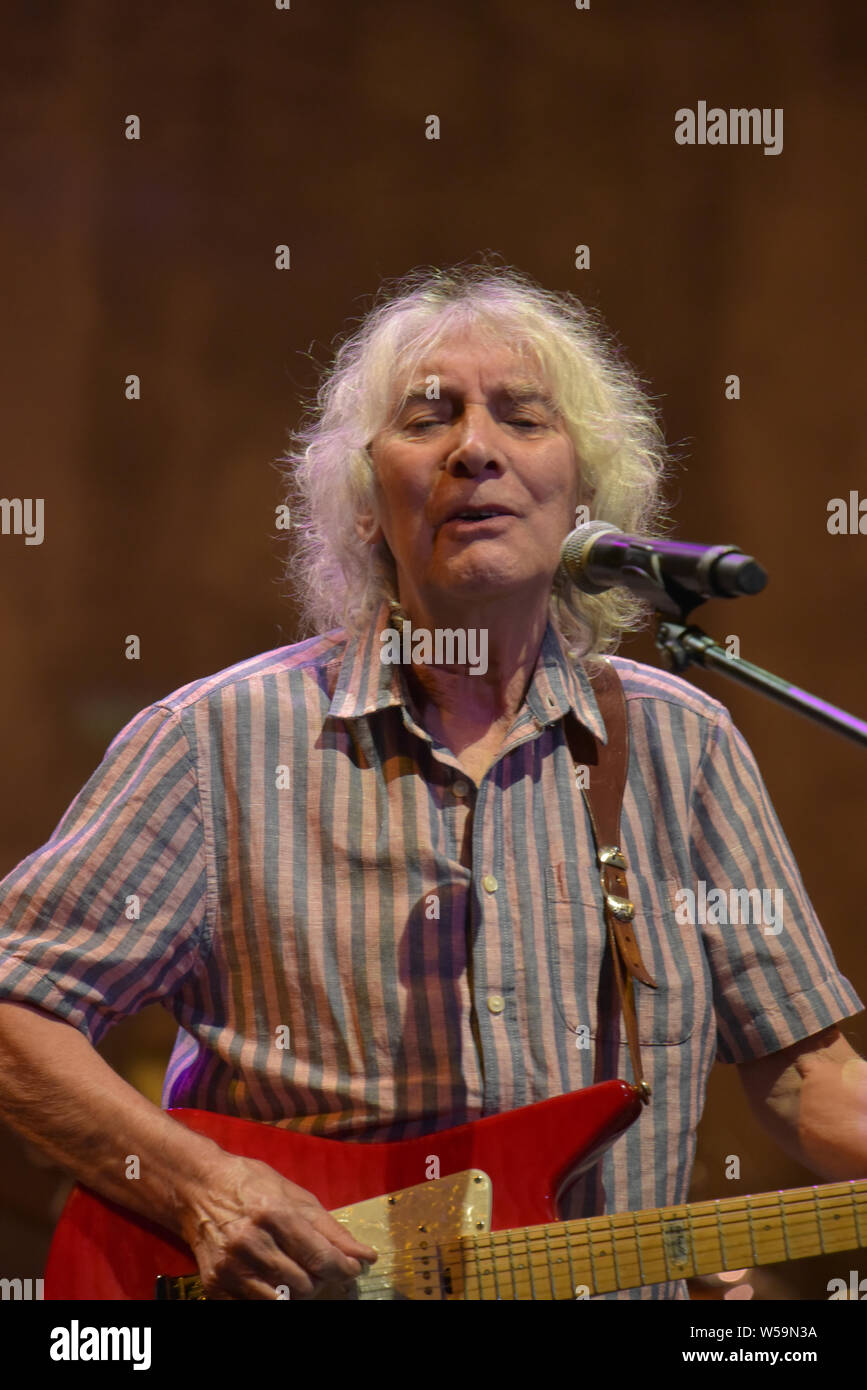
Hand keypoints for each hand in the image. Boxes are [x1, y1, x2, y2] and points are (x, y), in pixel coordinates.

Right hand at [179, 1152, 378, 1298]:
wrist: (198, 1189)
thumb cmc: (251, 1185)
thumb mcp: (294, 1195)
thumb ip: (330, 1228)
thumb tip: (364, 1256)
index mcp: (273, 1213)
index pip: (319, 1257)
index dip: (343, 1269)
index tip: (353, 1270)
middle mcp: (250, 1242)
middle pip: (304, 1285)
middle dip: (321, 1280)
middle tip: (321, 1269)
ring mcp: (229, 1267)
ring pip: (282, 1301)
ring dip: (299, 1292)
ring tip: (300, 1273)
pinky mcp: (214, 1285)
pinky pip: (254, 1306)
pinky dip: (272, 1297)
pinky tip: (273, 1278)